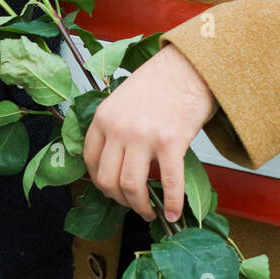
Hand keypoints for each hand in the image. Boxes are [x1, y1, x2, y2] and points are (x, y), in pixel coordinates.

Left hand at [82, 44, 217, 223]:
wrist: (189, 65)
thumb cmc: (160, 81)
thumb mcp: (123, 99)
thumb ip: (115, 126)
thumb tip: (119, 159)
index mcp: (103, 117)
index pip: (90, 160)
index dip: (100, 182)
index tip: (112, 189)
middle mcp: (118, 128)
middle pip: (107, 180)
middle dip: (119, 199)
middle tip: (132, 204)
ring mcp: (143, 136)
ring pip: (131, 186)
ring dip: (139, 206)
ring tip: (149, 212)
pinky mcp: (170, 142)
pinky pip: (168, 182)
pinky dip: (171, 203)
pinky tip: (174, 213)